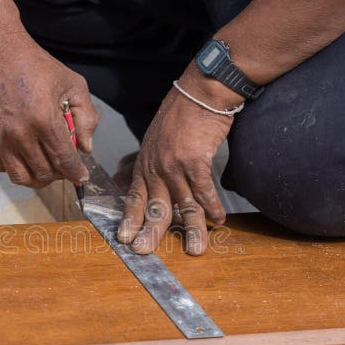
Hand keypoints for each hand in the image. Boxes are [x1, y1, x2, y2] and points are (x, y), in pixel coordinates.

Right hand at [0, 32, 98, 187]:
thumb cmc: (37, 67)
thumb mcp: (74, 85)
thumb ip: (87, 117)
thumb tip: (85, 148)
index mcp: (44, 119)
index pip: (63, 160)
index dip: (75, 172)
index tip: (81, 176)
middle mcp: (19, 133)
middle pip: (43, 173)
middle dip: (58, 174)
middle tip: (62, 166)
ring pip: (21, 177)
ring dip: (37, 177)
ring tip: (44, 166)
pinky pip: (1, 166)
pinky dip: (16, 167)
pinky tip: (25, 155)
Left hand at [117, 69, 239, 255]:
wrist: (201, 92)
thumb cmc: (183, 114)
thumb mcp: (158, 140)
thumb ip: (156, 164)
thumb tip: (160, 187)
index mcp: (145, 163)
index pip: (134, 196)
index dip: (130, 219)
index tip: (126, 239)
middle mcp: (156, 167)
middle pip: (153, 206)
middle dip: (150, 232)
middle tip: (145, 252)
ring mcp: (174, 164)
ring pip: (183, 204)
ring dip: (192, 229)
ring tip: (196, 248)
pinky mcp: (195, 161)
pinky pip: (204, 191)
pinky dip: (212, 208)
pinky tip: (219, 220)